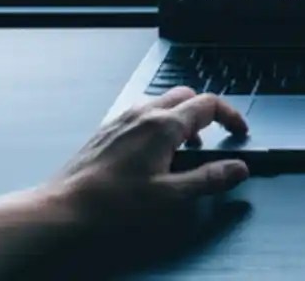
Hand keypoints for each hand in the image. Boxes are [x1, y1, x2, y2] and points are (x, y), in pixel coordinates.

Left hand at [44, 86, 249, 230]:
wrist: (64, 207)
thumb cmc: (112, 203)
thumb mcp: (170, 196)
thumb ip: (208, 179)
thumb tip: (237, 169)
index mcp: (163, 126)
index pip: (208, 104)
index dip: (231, 116)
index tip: (239, 130)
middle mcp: (143, 114)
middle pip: (187, 96)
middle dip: (207, 112)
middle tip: (217, 135)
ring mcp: (123, 119)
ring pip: (163, 103)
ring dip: (182, 118)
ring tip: (187, 148)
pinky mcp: (108, 130)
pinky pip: (143, 114)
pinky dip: (160, 123)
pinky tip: (155, 152)